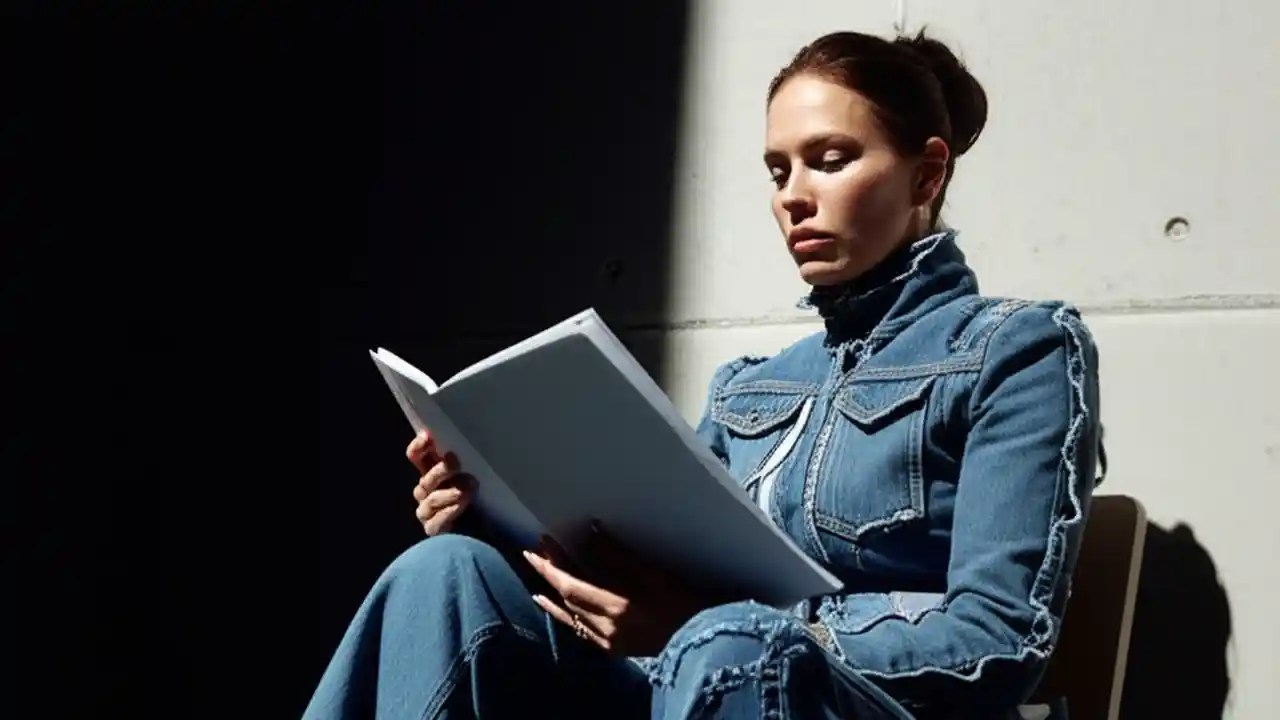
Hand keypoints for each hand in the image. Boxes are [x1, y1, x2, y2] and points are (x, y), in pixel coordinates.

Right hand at [407, 430, 475, 535]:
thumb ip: (469, 463)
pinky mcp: (434, 531)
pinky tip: (460, 506)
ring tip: (468, 490)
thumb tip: (463, 450)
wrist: (488, 532)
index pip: (417, 457)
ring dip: (449, 493)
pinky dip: (449, 513)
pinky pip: (436, 521)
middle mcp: (427, 492)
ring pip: (431, 500)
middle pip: (426, 479)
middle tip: (455, 463)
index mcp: (434, 474)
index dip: (419, 447)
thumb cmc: (483, 501)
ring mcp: (428, 512)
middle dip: (440, 470)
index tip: (428, 437)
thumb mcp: (476, 477)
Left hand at [524, 524, 705, 656]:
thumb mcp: (656, 575)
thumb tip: (592, 533)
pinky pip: (581, 633)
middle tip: (535, 552)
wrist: (703, 643)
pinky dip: (567, 619)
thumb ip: (621, 557)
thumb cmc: (686, 606)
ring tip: (538, 582)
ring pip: (570, 618)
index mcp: (617, 607)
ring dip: (553, 597)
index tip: (543, 542)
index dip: (554, 563)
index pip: (572, 584)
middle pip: (568, 598)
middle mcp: (607, 628)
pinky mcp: (614, 650)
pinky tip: (561, 612)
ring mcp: (609, 642)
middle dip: (550, 573)